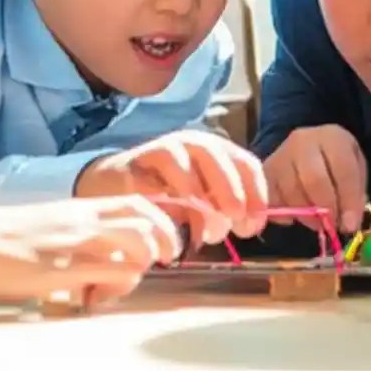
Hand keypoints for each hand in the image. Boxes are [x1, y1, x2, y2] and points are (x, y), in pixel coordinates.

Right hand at [0, 196, 180, 306]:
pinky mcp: (60, 268)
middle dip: (165, 241)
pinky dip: (115, 290)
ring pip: (138, 244)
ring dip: (141, 266)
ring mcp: (73, 242)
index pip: (137, 203)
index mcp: (77, 207)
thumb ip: (72, 236)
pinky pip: (109, 275)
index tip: (162, 242)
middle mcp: (82, 219)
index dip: (159, 221)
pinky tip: (94, 299)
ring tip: (121, 283)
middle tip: (161, 263)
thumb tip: (93, 261)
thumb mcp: (41, 227)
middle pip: (148, 219)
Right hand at [76, 130, 267, 242]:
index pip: (244, 163)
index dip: (256, 192)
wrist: (114, 195)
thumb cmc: (165, 202)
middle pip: (215, 151)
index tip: (255, 223)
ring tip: (205, 216)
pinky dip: (167, 186)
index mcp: (214, 155)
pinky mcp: (132, 163)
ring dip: (199, 184)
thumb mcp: (202, 210)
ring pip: (183, 153)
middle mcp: (189, 145)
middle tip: (235, 216)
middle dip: (230, 185)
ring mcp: (159, 151)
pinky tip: (176, 207)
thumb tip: (249, 225)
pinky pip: (152, 169)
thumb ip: (224, 214)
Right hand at [262, 124, 365, 233]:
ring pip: (292, 193)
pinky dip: (286, 214)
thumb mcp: (354, 169)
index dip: (349, 200)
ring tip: (317, 221)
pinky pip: (273, 201)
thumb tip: (349, 222)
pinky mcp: (264, 174)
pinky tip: (297, 215)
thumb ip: (356, 193)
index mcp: (332, 137)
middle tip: (332, 226)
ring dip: (307, 215)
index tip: (351, 224)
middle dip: (326, 209)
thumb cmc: (334, 163)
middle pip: (314, 180)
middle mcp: (303, 141)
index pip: (344, 169)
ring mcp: (280, 156)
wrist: (303, 150)